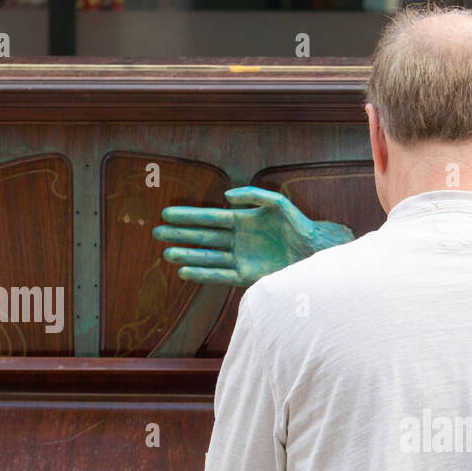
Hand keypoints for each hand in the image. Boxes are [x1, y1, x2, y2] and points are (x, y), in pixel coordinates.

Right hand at [153, 186, 354, 284]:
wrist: (314, 251)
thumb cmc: (299, 225)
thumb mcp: (278, 203)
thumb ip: (253, 195)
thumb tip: (226, 197)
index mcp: (242, 220)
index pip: (209, 218)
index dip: (188, 216)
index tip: (167, 214)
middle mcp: (238, 240)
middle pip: (203, 236)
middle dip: (180, 235)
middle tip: (157, 234)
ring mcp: (241, 257)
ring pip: (208, 256)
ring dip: (188, 255)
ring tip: (167, 254)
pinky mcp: (247, 275)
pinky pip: (220, 275)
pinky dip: (203, 274)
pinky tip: (185, 272)